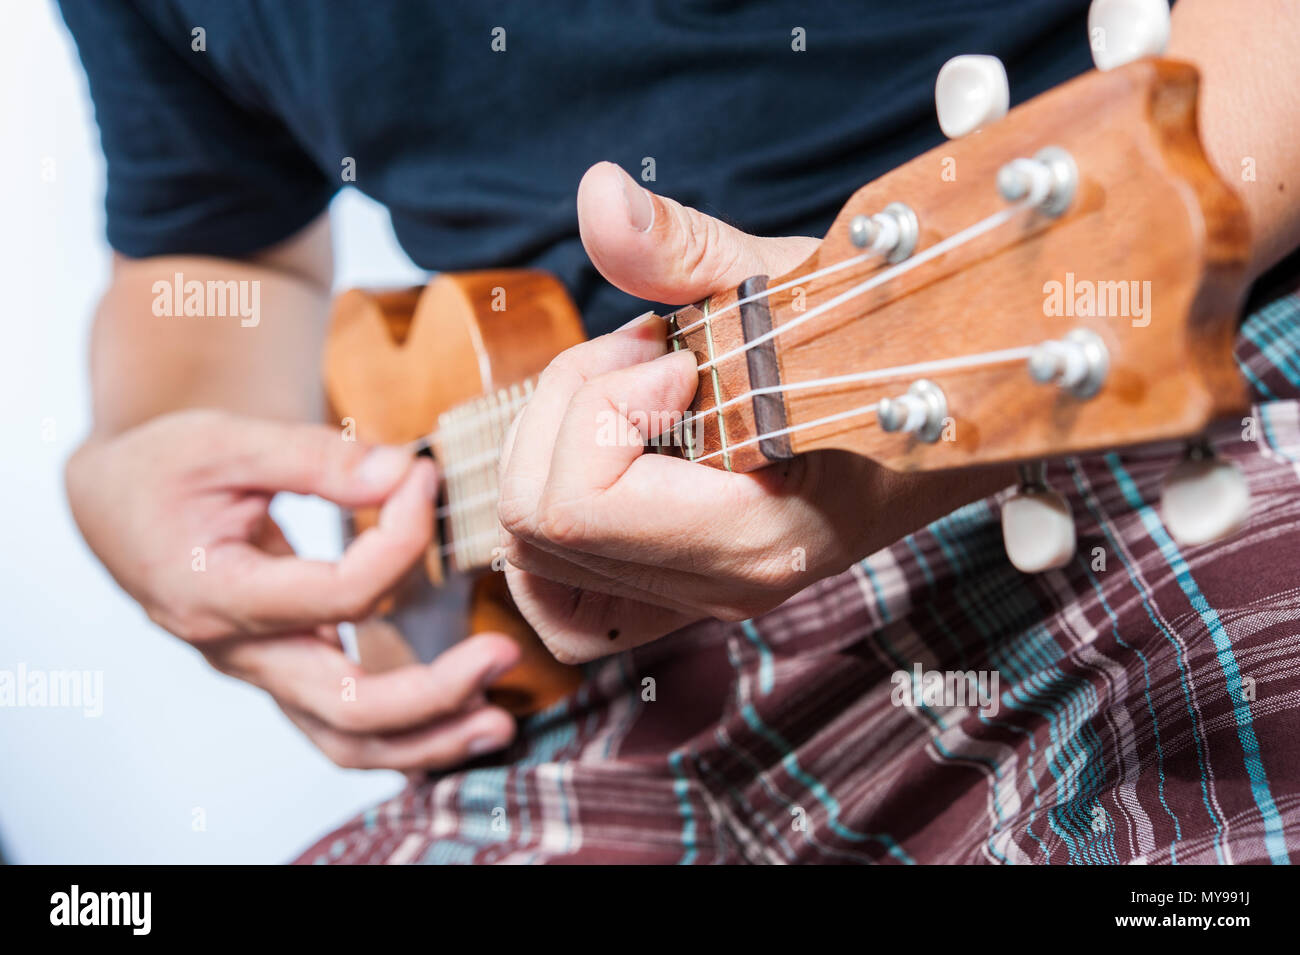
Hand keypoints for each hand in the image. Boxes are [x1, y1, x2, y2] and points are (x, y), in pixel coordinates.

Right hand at [66, 409, 519, 769]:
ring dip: (427, 739)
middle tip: (503, 653)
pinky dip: (403, 734)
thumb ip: (315, 458)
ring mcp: (261, 671)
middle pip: (345, 705)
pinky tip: (459, 723)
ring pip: (345, 739)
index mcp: (215, 594)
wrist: (118, 502)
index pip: (337, 595)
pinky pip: (343, 726)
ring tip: (498, 724)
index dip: (399, 540)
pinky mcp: (282, 671)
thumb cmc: (165, 467)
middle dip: (433, 691)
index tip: (424, 480)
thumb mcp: (225, 441)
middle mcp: (239, 652)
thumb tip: (402, 471)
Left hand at [496, 162, 1011, 663]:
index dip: (598, 409)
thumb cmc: (872, 352)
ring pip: (533, 557)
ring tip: (625, 400)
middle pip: (537, 525)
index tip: (672, 361)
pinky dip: (550, 537)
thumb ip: (686, 249)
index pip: (578, 507)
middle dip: (568, 415)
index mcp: (751, 536)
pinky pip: (561, 606)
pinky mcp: (678, 594)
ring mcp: (697, 600)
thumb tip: (598, 192)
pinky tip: (592, 468)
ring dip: (555, 455)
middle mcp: (718, 587)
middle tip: (642, 361)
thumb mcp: (785, 284)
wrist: (935, 423)